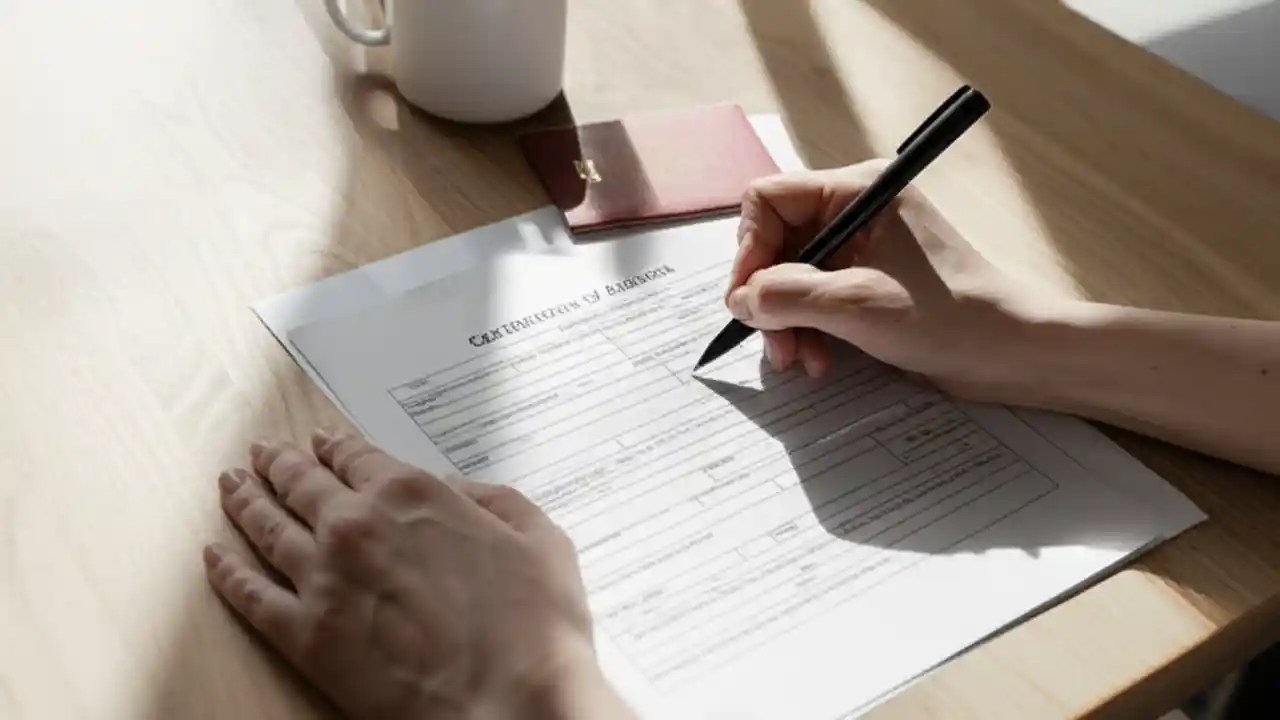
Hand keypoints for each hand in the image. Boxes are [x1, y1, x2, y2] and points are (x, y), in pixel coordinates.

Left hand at [204, 431, 627, 719]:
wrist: (514, 704)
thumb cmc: (536, 627)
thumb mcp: (540, 538)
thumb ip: (493, 499)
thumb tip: (456, 488)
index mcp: (412, 493)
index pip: (356, 456)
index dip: (333, 445)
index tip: (319, 441)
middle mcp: (356, 525)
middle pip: (301, 484)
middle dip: (278, 464)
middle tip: (262, 455)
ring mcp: (323, 580)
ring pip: (266, 529)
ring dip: (244, 501)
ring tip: (230, 485)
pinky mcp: (304, 636)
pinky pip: (249, 595)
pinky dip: (225, 572)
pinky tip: (214, 557)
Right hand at [726, 160, 1049, 399]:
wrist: (1013, 353)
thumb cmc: (949, 317)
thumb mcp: (855, 305)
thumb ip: (786, 295)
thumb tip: (739, 299)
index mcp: (858, 191)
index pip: (770, 200)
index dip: (749, 249)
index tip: (746, 299)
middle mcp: (857, 212)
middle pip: (778, 243)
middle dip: (770, 296)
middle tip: (773, 342)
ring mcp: (864, 248)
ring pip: (794, 277)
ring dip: (788, 321)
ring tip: (800, 360)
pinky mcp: (871, 283)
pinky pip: (818, 299)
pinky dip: (811, 330)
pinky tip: (819, 360)